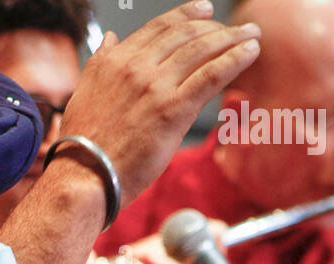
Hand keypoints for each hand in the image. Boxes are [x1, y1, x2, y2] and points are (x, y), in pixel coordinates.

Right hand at [56, 3, 260, 204]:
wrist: (84, 176)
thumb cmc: (83, 146)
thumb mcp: (84, 91)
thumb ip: (101, 62)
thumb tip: (110, 39)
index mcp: (116, 61)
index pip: (159, 28)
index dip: (186, 16)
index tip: (204, 11)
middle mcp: (137, 67)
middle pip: (185, 35)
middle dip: (214, 27)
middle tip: (236, 27)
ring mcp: (156, 87)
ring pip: (202, 51)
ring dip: (232, 39)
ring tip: (251, 36)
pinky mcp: (173, 110)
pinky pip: (211, 76)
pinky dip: (234, 60)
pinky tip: (250, 52)